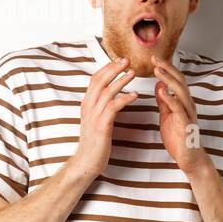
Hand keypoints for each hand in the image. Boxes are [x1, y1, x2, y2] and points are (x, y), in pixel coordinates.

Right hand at [69, 58, 137, 179]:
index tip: (119, 60)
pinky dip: (124, 99)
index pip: (95, 79)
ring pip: (107, 92)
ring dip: (121, 81)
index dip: (107, 68)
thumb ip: (101, 107)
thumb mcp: (96, 120)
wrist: (87, 161)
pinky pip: (113, 107)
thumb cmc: (95, 142)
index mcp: (87, 104)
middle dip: (113, 69)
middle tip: (127, 60)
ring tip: (133, 73)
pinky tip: (135, 95)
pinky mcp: (101, 126)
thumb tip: (110, 96)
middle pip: (99, 81)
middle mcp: (88, 107)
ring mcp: (94, 116)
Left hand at [153, 55, 210, 176]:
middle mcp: (188, 105)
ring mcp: (188, 114)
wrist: (189, 158)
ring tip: (157, 70)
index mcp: (183, 102)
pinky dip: (170, 98)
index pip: (175, 80)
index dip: (166, 68)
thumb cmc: (179, 138)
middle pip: (180, 81)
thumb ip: (165, 101)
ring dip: (168, 79)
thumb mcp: (168, 115)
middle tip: (154, 58)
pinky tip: (161, 91)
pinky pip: (178, 108)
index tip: (154, 58)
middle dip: (167, 68)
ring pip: (181, 92)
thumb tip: (160, 84)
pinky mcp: (186, 124)